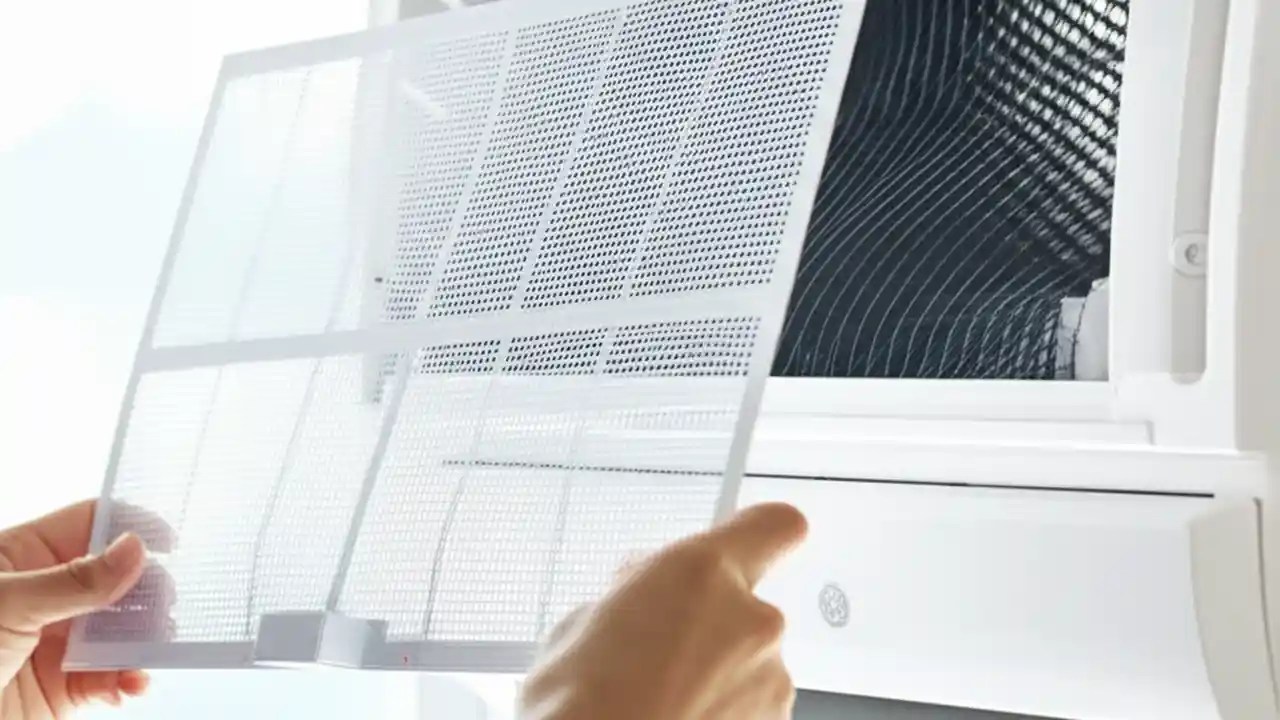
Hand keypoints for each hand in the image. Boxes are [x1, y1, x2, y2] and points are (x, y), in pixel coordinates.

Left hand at [0, 501, 150, 716]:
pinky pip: (110, 677)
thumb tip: (135, 548)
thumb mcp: (7, 606)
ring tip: (156, 646)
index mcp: (21, 557)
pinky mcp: (63, 688)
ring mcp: (56, 642)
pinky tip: (134, 682)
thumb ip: (74, 580)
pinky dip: (130, 679)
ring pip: (121, 627)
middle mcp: (44, 595)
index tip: (168, 540)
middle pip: (116, 576)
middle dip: (146, 588)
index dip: (129, 525)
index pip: (87, 523)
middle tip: (163, 603)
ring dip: (146, 637)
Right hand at [520, 503, 806, 719]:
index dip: (760, 534)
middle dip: (708, 626)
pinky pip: (750, 709)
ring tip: (656, 702)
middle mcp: (751, 621)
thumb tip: (636, 593)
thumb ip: (629, 595)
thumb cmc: (581, 710)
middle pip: (747, 607)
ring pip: (749, 665)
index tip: (747, 541)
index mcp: (702, 574)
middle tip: (654, 652)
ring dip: (715, 678)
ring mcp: (769, 683)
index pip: (775, 525)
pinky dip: (721, 716)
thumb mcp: (578, 626)